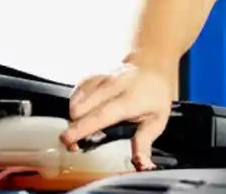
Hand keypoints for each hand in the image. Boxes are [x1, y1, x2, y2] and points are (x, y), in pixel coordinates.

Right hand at [60, 62, 175, 170]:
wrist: (152, 62)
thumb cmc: (156, 93)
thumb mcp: (158, 119)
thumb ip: (144, 143)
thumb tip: (141, 163)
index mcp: (129, 99)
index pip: (100, 115)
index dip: (82, 129)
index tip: (68, 141)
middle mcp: (112, 86)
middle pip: (81, 109)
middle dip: (74, 127)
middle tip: (79, 141)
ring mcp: (101, 78)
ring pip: (75, 100)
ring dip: (74, 118)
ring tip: (83, 127)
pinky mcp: (93, 75)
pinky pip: (75, 92)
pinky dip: (75, 104)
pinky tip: (83, 112)